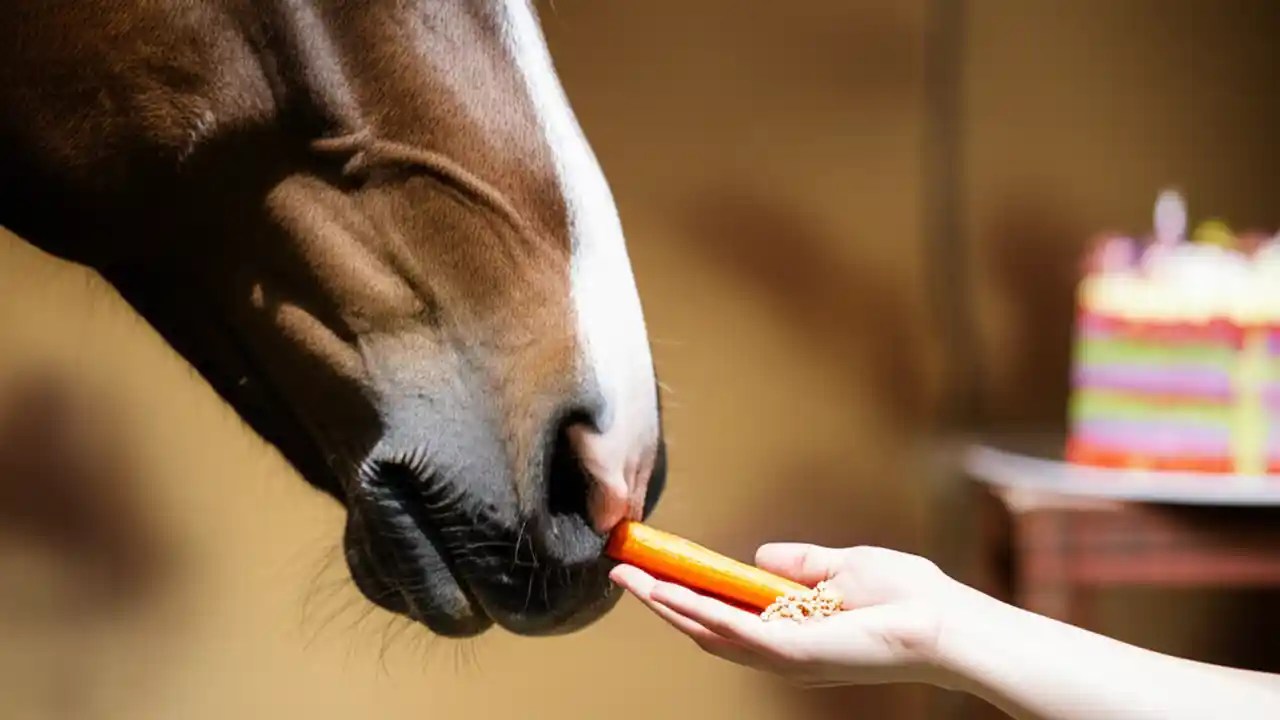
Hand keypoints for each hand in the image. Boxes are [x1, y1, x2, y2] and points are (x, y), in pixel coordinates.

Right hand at [609, 544, 975, 687]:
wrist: (945, 624)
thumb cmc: (907, 597)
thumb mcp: (843, 566)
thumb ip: (800, 563)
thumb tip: (761, 556)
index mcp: (790, 629)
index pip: (725, 613)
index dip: (686, 591)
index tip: (654, 566)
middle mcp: (779, 650)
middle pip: (705, 626)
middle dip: (661, 599)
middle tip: (623, 572)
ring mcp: (783, 655)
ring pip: (708, 630)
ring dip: (666, 604)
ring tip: (631, 578)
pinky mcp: (792, 654)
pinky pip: (733, 632)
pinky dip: (697, 612)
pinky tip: (668, 593)